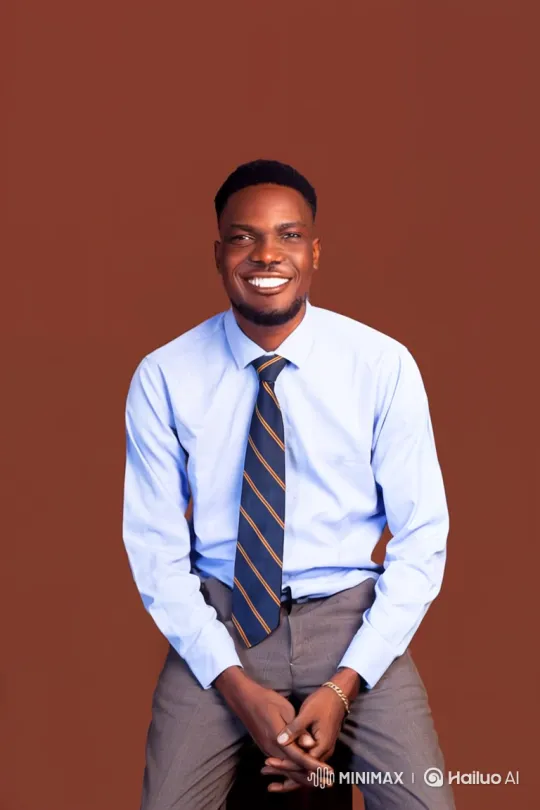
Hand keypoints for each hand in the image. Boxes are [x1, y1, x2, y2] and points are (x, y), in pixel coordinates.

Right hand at [213, 667, 327, 778]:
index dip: (315, 766)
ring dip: (304, 775)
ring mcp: (267, 750)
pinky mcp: (266, 748)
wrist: (245, 700)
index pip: (299, 758)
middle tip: (329, 781)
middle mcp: (271, 749)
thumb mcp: (285, 710)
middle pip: (294, 769)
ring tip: (320, 779)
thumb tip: (310, 745)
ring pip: (287, 769)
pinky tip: (303, 772)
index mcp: (277, 739)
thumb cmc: (267, 700)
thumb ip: (298, 729)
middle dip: (312, 777)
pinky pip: (282, 764)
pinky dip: (294, 770)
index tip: (329, 772)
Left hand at [261, 668, 360, 792]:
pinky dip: (294, 764)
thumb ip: (295, 729)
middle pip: (303, 771)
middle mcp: (325, 753)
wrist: (338, 695)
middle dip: (284, 772)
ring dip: (288, 770)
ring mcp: (323, 751)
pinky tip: (281, 762)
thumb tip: (280, 741)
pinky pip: (307, 761)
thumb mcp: (307, 713)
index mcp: (322, 746)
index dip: (284, 764)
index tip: (268, 762)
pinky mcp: (320, 747)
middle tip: (264, 771)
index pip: (301, 763)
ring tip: (268, 770)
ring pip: (305, 768)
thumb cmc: (322, 702)